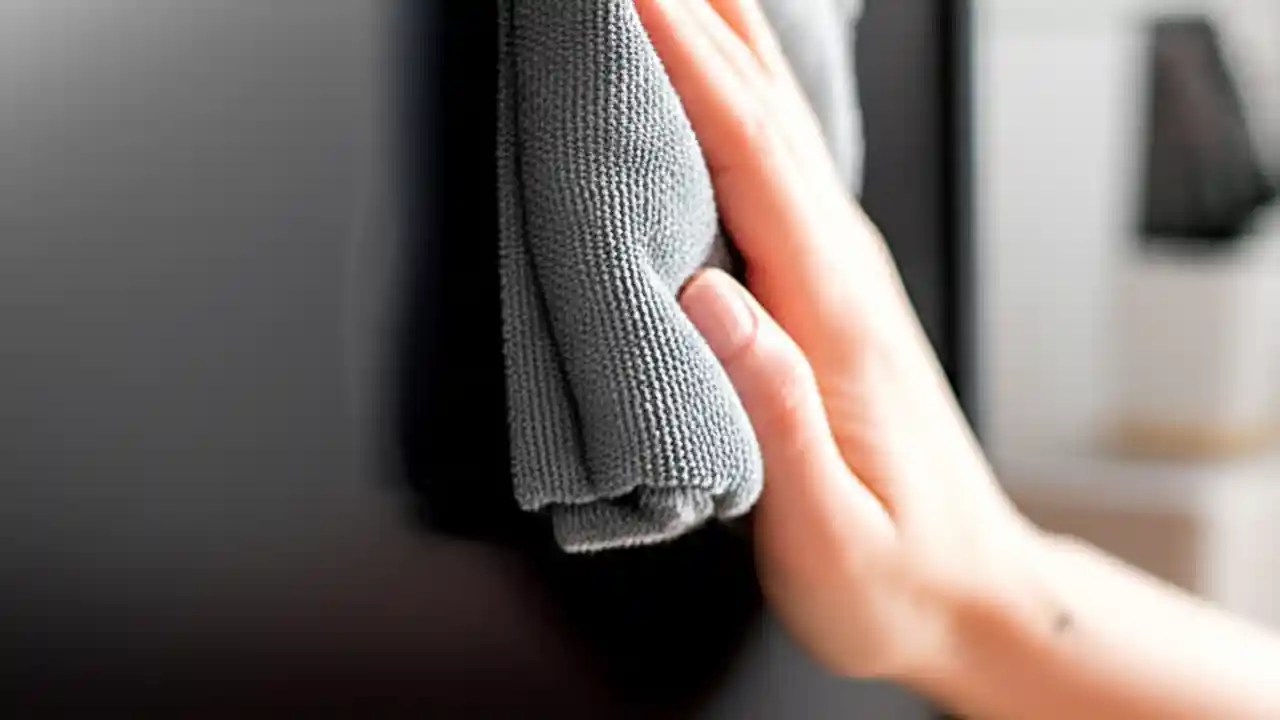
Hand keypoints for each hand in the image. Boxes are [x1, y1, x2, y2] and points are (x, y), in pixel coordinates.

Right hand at [636, 0, 1042, 682]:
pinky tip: (723, 74)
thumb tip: (706, 296)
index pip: (757, 159)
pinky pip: (782, 163)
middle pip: (774, 111)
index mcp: (836, 317)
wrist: (971, 595)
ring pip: (783, 124)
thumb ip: (772, 409)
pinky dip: (741, 97)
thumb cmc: (893, 576)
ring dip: (727, 39)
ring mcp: (844, 273)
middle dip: (704, 18)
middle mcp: (847, 272)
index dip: (692, 66)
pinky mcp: (831, 288)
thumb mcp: (828, 528)